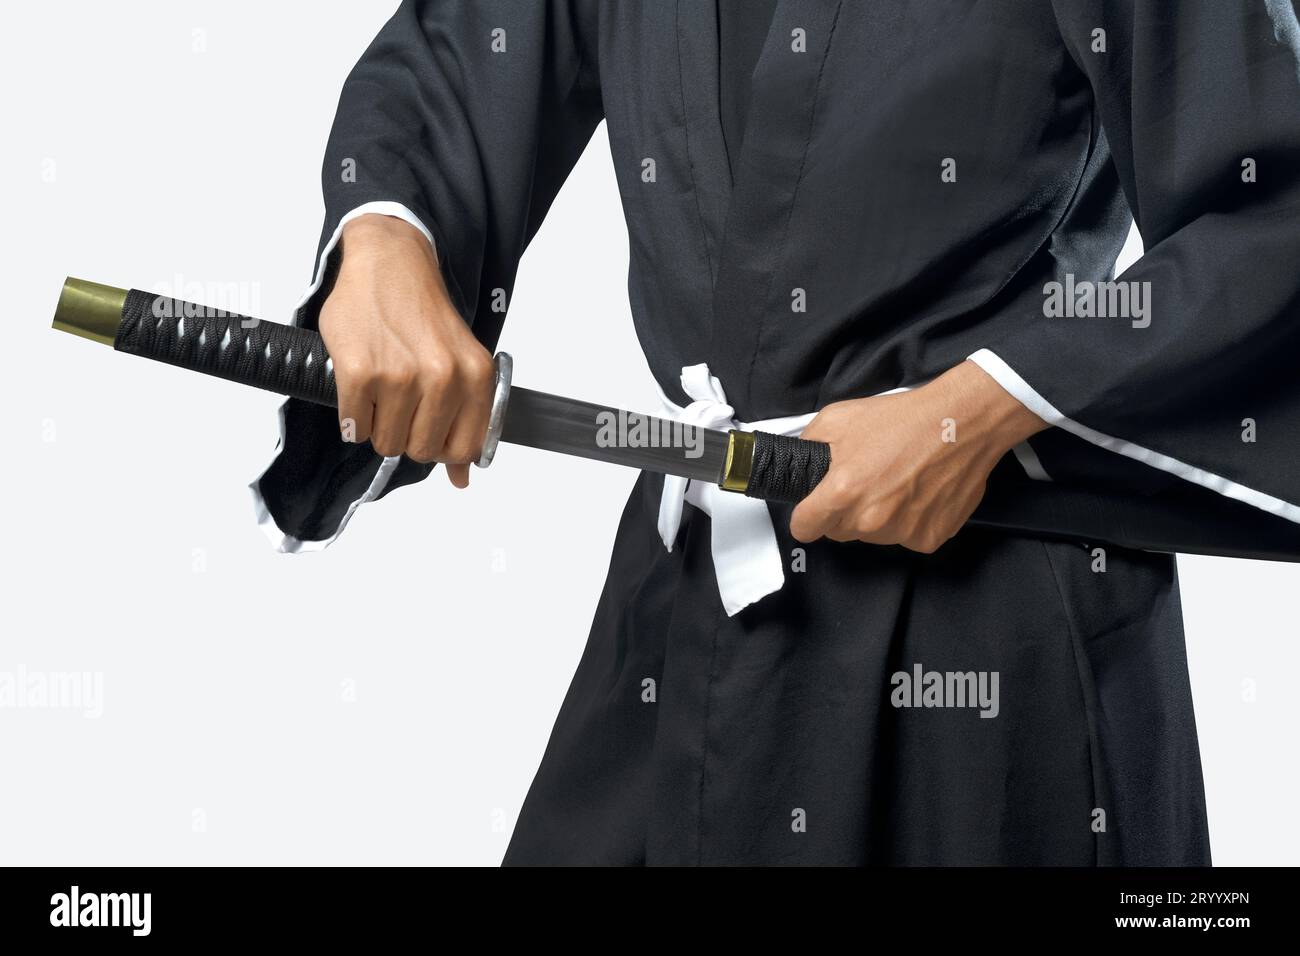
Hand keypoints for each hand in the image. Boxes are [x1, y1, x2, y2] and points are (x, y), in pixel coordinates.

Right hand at [318, 214, 494, 487]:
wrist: (390, 263)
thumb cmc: (424, 316)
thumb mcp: (462, 363)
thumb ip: (467, 421)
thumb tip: (462, 480)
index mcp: (475, 377)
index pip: (463, 449)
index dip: (443, 448)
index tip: (430, 431)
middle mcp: (442, 377)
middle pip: (421, 451)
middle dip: (407, 436)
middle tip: (401, 405)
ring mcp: (400, 376)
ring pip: (386, 442)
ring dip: (378, 425)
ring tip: (382, 391)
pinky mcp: (360, 372)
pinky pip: (354, 425)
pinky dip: (353, 416)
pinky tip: (360, 388)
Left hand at [789, 360, 1046, 552]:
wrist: (961, 423)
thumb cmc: (902, 419)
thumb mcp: (838, 417)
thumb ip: (809, 445)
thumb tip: (801, 465)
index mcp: (843, 491)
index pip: (804, 528)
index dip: (806, 517)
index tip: (813, 510)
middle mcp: (870, 519)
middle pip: (839, 532)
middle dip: (844, 512)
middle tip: (865, 481)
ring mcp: (901, 532)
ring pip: (872, 536)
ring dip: (877, 518)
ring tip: (895, 483)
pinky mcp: (929, 538)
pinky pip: (905, 537)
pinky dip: (909, 521)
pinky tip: (918, 493)